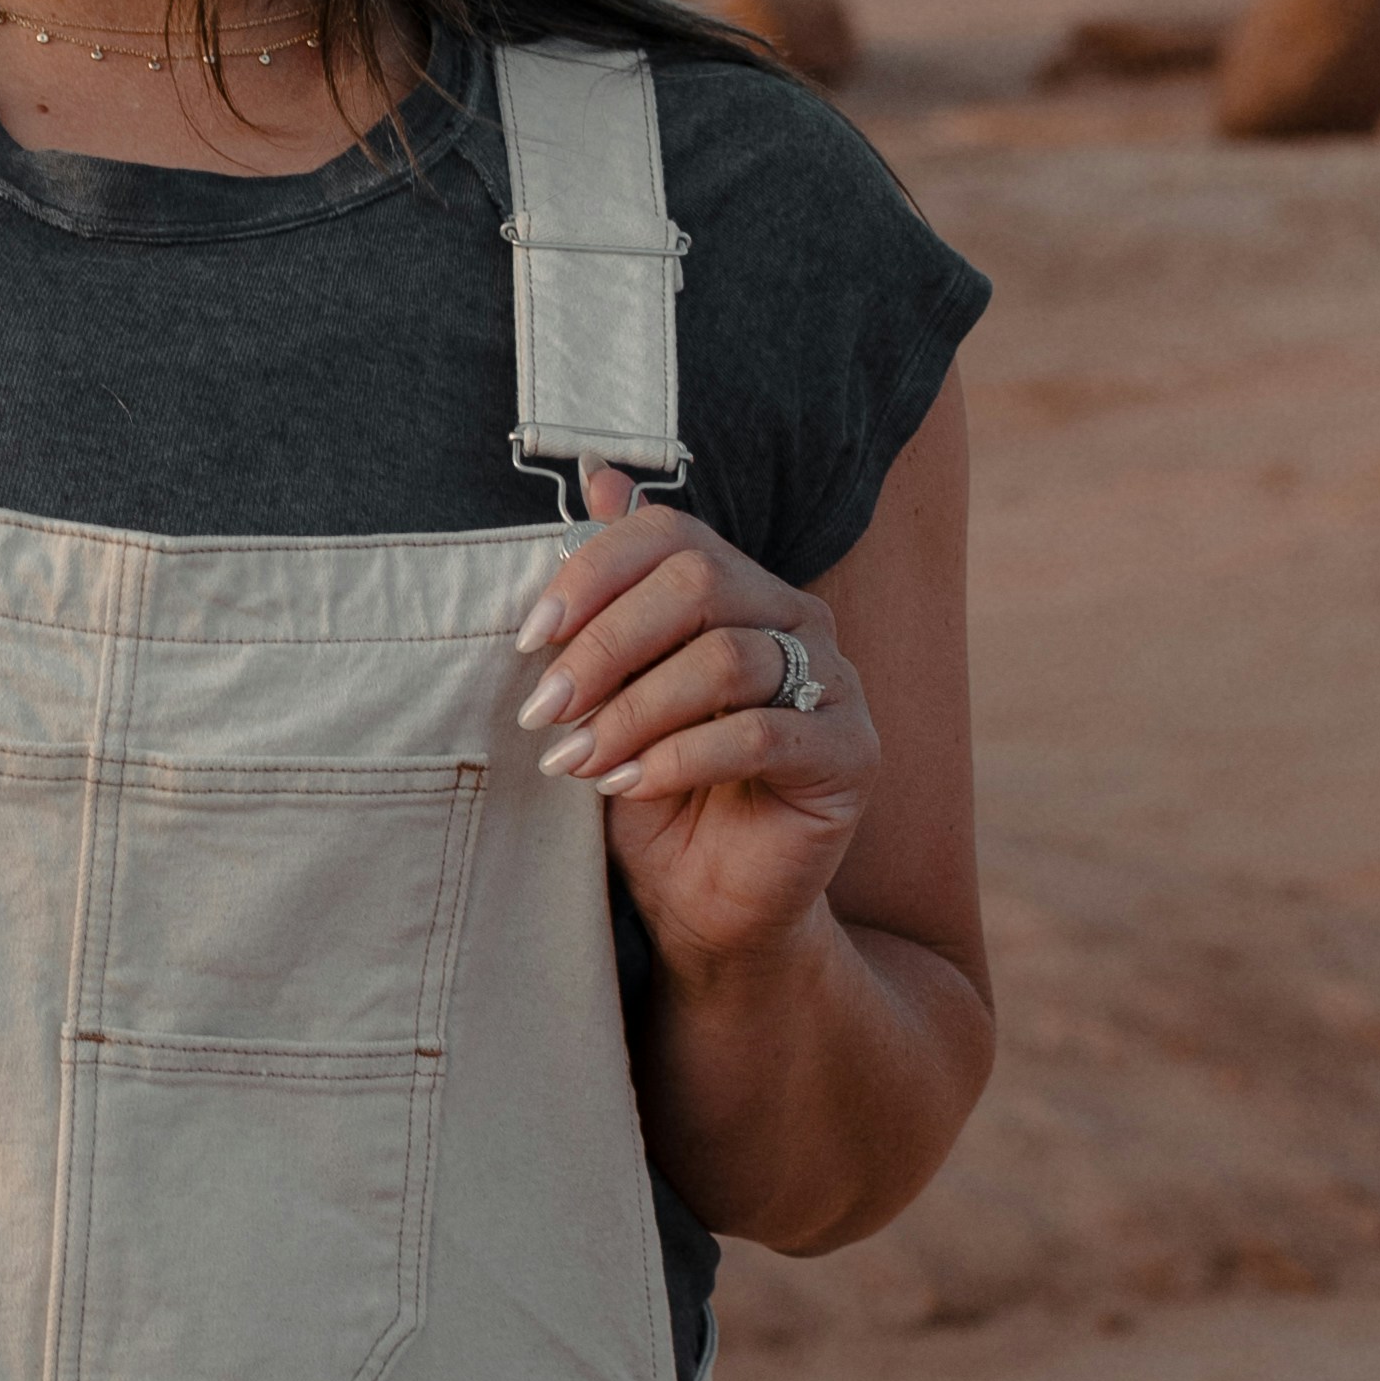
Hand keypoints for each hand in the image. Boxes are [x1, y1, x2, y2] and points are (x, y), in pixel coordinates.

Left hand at [508, 484, 879, 969]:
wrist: (703, 904)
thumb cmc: (651, 790)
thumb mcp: (611, 690)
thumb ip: (611, 594)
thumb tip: (599, 476)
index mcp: (740, 588)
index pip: (671, 536)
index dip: (593, 574)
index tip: (528, 639)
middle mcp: (795, 621)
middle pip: (699, 585)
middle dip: (605, 646)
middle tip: (543, 709)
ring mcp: (833, 685)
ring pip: (726, 659)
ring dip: (633, 711)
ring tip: (575, 760)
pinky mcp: (851, 755)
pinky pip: (762, 735)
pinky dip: (679, 758)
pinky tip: (629, 786)